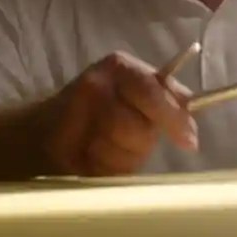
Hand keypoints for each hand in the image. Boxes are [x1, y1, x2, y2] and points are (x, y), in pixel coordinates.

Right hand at [40, 51, 198, 176]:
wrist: (43, 130)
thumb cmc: (103, 110)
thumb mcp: (138, 94)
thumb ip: (167, 97)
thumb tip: (192, 109)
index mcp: (122, 67)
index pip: (153, 92)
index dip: (173, 119)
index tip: (191, 143)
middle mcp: (97, 83)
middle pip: (139, 128)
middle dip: (140, 143)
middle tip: (129, 139)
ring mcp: (76, 111)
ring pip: (121, 152)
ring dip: (120, 158)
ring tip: (105, 146)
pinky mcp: (62, 141)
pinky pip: (99, 167)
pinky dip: (102, 169)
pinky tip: (91, 156)